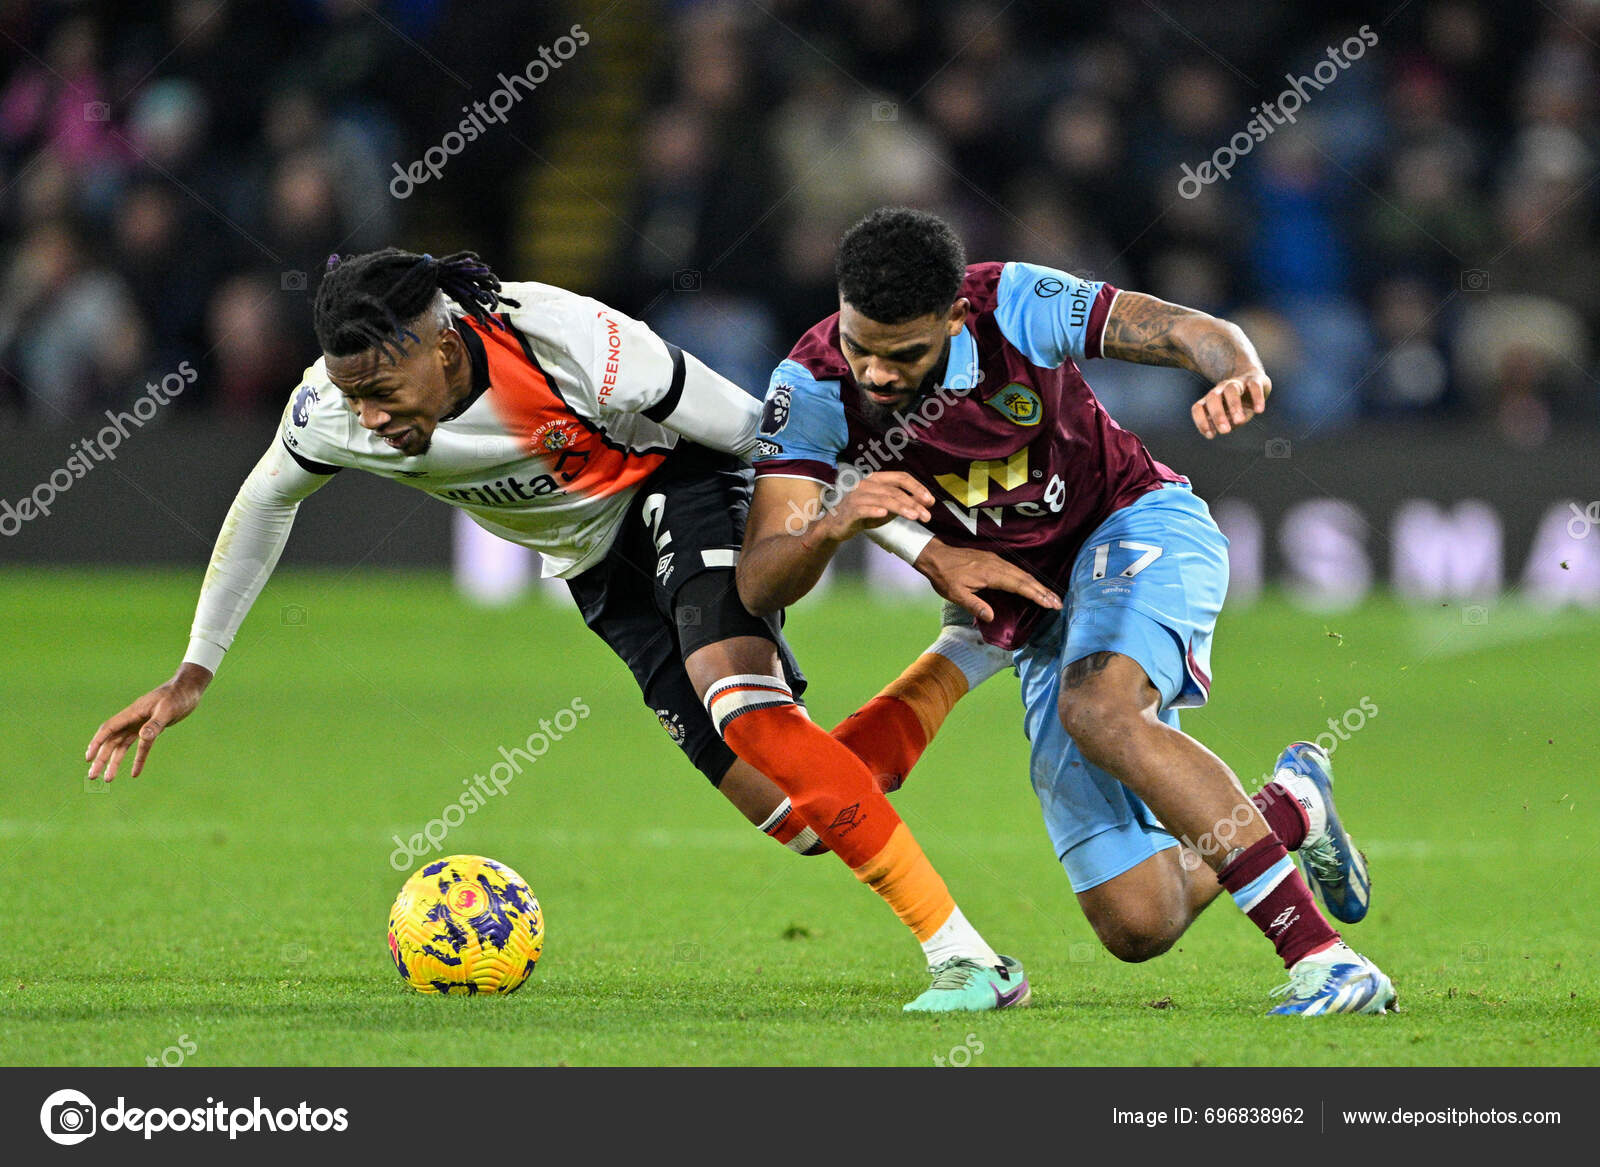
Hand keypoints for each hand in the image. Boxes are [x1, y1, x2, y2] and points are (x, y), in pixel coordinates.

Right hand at [86, 663, 212, 780]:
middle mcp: (133, 720)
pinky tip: (135, 774)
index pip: (109, 729)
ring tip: (108, 779)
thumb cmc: (178, 696)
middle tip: (93, 776)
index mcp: (133, 713)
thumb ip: (155, 724)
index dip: (97, 743)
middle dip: (101, 758)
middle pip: (112, 741)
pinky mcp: (152, 729)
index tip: (88, 758)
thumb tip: (142, 737)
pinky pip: (142, 747)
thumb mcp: (167, 710)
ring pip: (123, 746)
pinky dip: (138, 759)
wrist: (189, 689)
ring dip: (114, 762)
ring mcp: (141, 725)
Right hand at [809, 471, 933, 545]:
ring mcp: (857, 496)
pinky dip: (874, 511)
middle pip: (894, 490)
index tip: (930, 500)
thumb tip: (925, 501)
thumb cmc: (863, 515)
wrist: (836, 526)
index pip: (900, 477)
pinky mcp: (850, 510)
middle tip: (927, 515)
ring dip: (901, 508)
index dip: (917, 487)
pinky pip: (864, 509)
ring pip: (883, 499)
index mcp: (876, 479)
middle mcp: (866, 484)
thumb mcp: (886, 508)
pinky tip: (884, 515)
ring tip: (915, 516)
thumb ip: (902, 502)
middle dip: (913, 502)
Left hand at [914, 540, 1062, 623]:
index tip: (1050, 604)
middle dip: (1043, 591)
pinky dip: (1027, 580)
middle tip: (1058, 603)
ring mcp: (996, 561)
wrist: (935, 556)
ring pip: (1022, 573)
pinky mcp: (993, 560)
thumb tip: (991, 617)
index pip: (1019, 585)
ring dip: (1037, 585)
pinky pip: (1015, 570)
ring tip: (1050, 597)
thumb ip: (974, 605)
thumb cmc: (944, 576)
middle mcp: (997, 565)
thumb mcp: (955, 594)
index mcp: (990, 573)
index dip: (1036, 595)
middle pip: (1025, 579)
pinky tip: (1031, 586)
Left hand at [1192, 368, 1269, 438]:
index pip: (1198, 408)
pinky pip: (1254, 386)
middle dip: (1217, 414)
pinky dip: (1256, 397)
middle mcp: (1221, 390)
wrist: (1254, 380)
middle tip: (1225, 431)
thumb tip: (1219, 430)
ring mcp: (1237, 383)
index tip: (1211, 435)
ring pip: (1231, 390)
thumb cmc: (1237, 405)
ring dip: (1234, 405)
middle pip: (1213, 398)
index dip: (1201, 421)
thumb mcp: (1229, 417)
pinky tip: (1259, 410)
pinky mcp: (1254, 379)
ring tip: (1240, 421)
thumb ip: (1224, 424)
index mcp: (1211, 400)